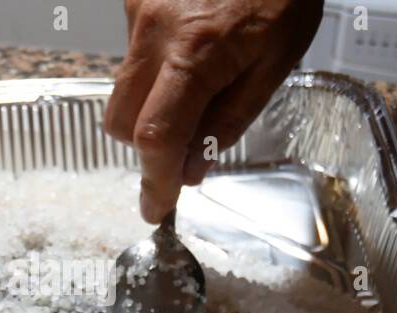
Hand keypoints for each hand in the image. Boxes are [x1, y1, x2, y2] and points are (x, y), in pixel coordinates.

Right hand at [105, 0, 323, 222]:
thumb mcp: (276, 62)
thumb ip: (229, 119)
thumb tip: (191, 169)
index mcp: (196, 53)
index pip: (156, 136)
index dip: (153, 180)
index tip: (155, 208)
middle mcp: (154, 33)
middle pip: (121, 120)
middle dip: (147, 144)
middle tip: (187, 142)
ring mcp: (138, 12)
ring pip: (123, 88)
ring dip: (151, 104)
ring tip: (202, 79)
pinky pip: (133, 53)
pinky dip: (157, 67)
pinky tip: (194, 44)